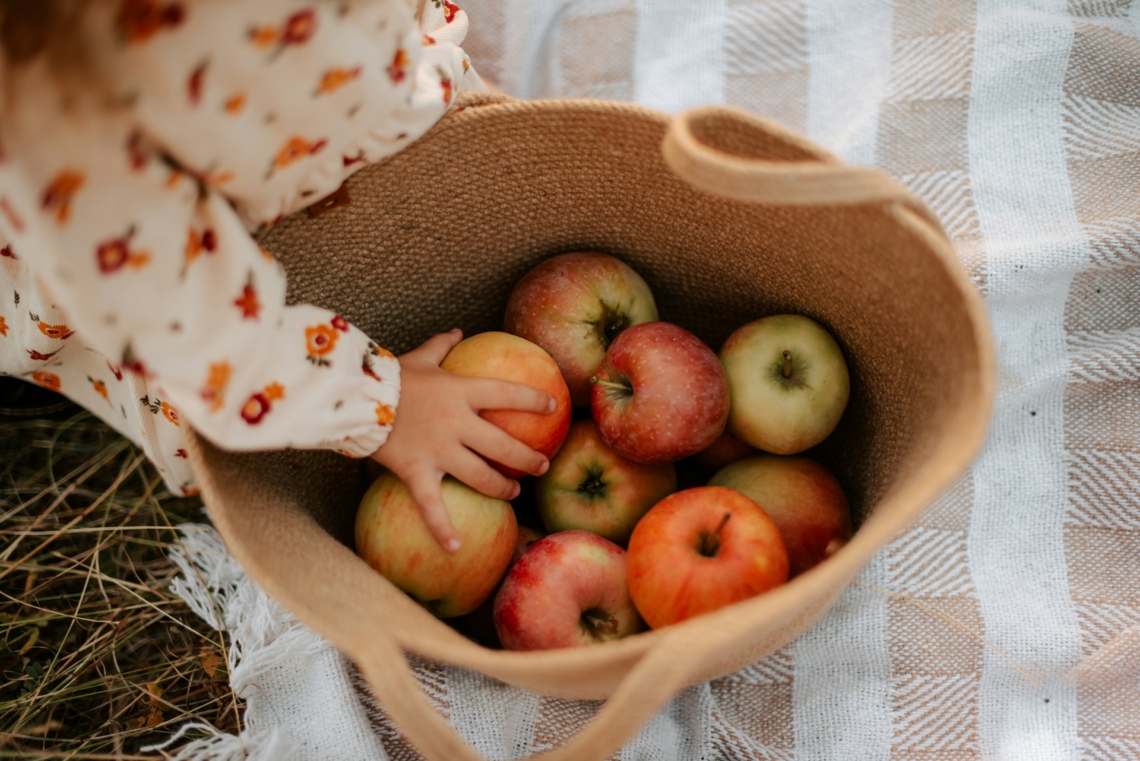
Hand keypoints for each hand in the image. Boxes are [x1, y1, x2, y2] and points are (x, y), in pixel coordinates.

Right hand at [371, 329, 554, 551]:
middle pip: (504, 445)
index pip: (508, 393)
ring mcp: (439, 450)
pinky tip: (456, 547)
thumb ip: (441, 346)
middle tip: (541, 465)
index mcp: (461, 392)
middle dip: (528, 458)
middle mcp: (457, 423)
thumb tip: (458, 331)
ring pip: (482, 476)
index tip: (552, 408)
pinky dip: (443, 529)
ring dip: (502, 488)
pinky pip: (432, 505)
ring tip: (514, 493)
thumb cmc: (387, 375)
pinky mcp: (417, 471)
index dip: (534, 401)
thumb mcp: (419, 358)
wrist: (353, 396)